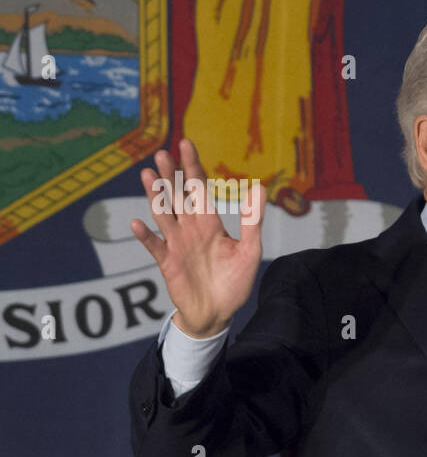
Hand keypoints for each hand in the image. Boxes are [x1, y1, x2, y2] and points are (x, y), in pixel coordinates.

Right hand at [129, 139, 264, 337]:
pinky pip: (154, 247)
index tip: (185, 143)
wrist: (219, 313)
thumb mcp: (250, 251)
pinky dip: (146, 236)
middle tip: (161, 153)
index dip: (192, 167)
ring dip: (154, 196)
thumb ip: (252, 221)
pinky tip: (138, 224)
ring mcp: (176, 244)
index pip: (199, 188)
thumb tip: (259, 188)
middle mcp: (190, 229)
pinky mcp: (168, 263)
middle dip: (169, 175)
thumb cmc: (235, 281)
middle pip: (177, 196)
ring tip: (146, 175)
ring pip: (162, 214)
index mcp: (210, 223)